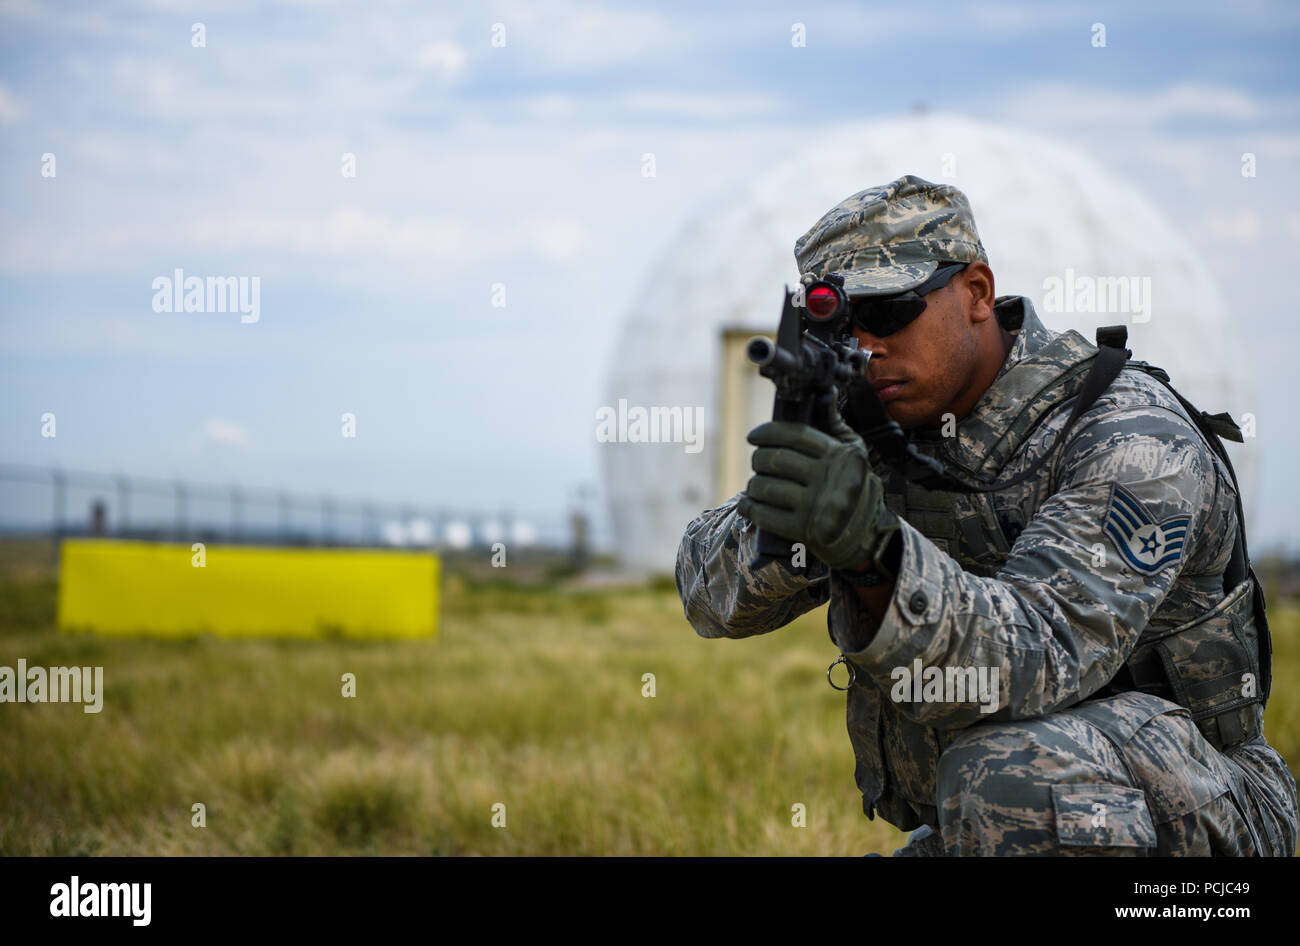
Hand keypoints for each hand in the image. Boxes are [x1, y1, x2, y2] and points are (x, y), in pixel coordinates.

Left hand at [736, 400, 898, 571]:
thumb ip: (836, 425)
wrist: (865, 535)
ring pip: (766, 487)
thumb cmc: (853, 487)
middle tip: (757, 462)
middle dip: (758, 459)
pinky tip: (748, 505)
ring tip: (755, 485)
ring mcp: (816, 506)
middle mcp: (829, 480)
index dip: (769, 432)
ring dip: (753, 485)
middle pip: (776, 460)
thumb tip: (827, 393)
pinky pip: (765, 515)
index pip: (796, 435)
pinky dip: (750, 509)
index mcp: (839, 457)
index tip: (753, 436)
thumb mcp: (853, 454)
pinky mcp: (804, 531)